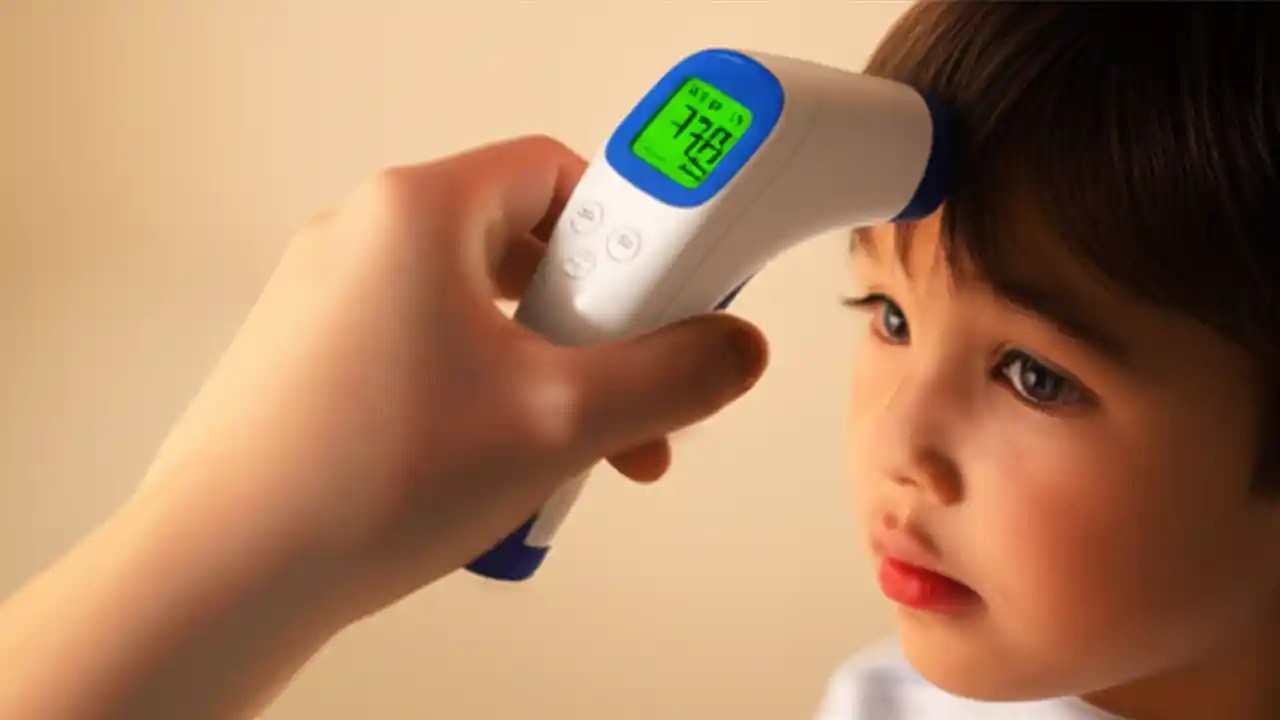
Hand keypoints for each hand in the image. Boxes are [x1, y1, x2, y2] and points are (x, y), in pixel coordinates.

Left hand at [0, 136, 768, 719]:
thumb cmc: (363, 479)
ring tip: (571, 454)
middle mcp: (364, 238)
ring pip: (481, 314)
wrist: (226, 575)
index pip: (558, 173)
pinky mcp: (317, 359)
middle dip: (597, 328)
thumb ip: (671, 377)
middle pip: (524, 248)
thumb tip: (732, 351)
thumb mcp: (559, 420)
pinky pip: (433, 355)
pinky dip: (485, 399)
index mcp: (417, 212)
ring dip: (547, 377)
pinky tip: (498, 472)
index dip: (630, 229)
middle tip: (631, 390)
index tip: (667, 290)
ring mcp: (331, 300)